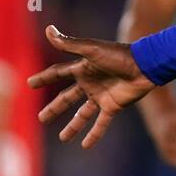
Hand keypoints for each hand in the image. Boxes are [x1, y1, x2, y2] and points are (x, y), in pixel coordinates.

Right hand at [27, 25, 156, 147]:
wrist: (146, 66)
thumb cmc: (119, 55)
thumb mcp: (91, 49)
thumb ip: (69, 44)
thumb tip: (48, 30)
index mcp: (83, 68)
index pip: (58, 74)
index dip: (44, 78)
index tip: (30, 84)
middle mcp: (90, 83)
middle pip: (67, 98)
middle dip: (54, 108)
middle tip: (41, 118)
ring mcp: (101, 96)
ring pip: (82, 114)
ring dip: (73, 126)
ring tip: (63, 138)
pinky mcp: (113, 106)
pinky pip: (101, 123)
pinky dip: (94, 134)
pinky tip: (85, 146)